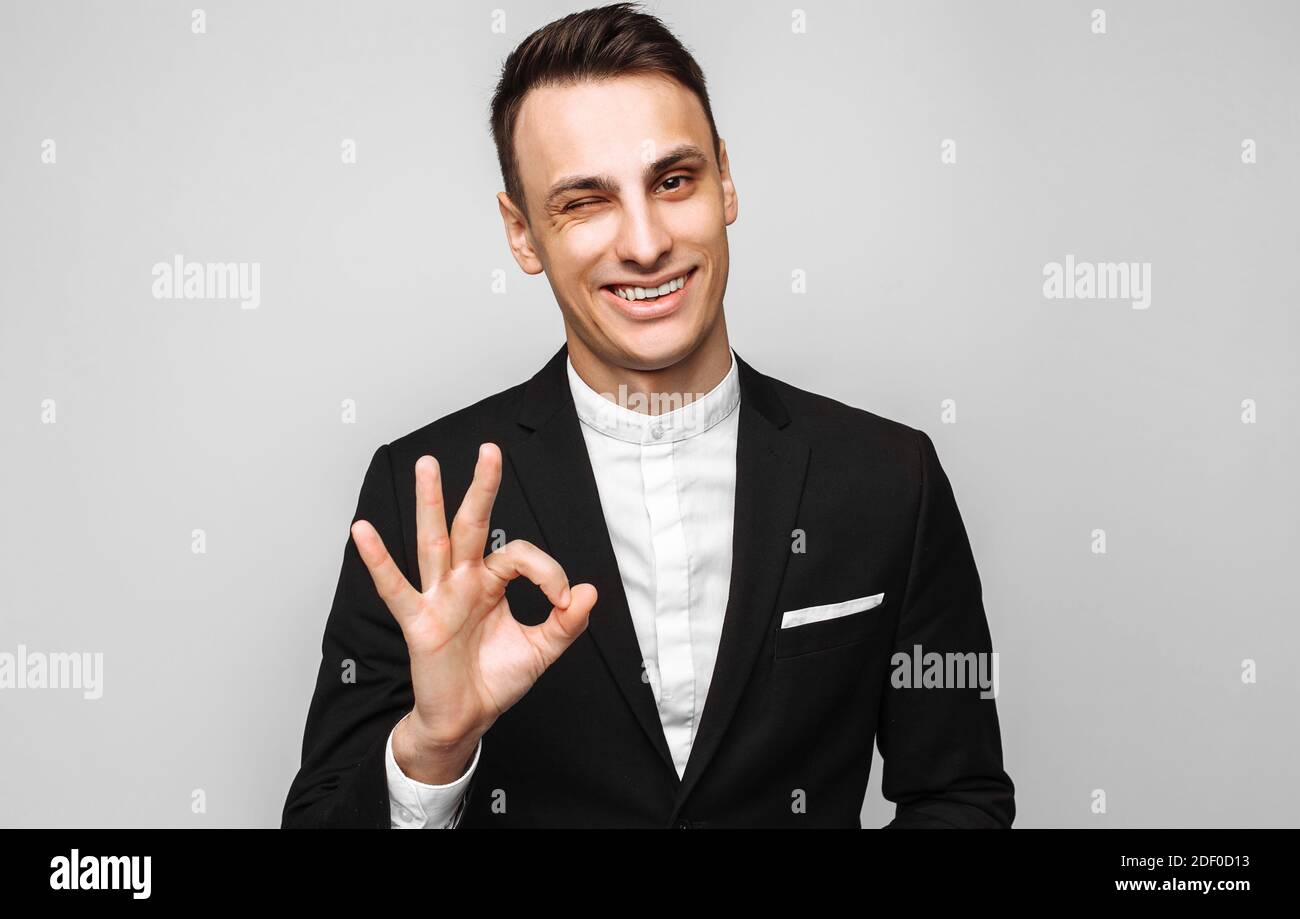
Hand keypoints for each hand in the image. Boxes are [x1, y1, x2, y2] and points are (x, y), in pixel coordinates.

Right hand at [350, 443, 596, 780]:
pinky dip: (378, 560)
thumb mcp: (541, 650)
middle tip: (490, 449)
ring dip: (431, 502)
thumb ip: (566, 622)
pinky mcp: (419, 621)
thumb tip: (589, 592)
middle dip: (481, 487)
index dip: (548, 571)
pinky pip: (395, 587)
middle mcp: (463, 581)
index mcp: (491, 583)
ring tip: (426, 464)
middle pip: (472, 524)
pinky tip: (363, 531)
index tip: (565, 600)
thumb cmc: (495, 680)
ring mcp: (438, 597)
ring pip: (434, 541)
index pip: (519, 553)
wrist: (466, 719)